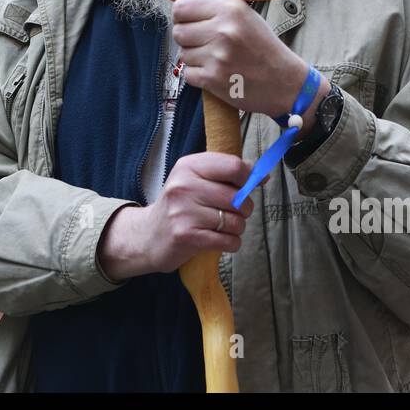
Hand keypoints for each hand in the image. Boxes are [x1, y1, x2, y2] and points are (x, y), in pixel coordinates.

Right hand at [99, 153, 255, 278]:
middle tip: (231, 212)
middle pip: (238, 197)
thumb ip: (225, 174)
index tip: (250, 185)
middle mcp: (184, 185)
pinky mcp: (186, 235)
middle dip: (244, 209)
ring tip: (221, 227)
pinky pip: (228, 240)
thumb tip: (262, 175)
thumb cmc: (179, 206)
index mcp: (189, 166)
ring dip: (236, 228)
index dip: (249, 178)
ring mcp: (183, 211)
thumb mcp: (195, 180)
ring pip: (235, 221)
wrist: (147, 236)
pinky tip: (218, 240)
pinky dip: (231, 243)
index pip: (233, 166)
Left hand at [166, 0, 324, 119]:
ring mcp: (217, 56)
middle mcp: (223, 30)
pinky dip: (198, 75)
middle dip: (189, 38)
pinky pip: (187, 74)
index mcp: (231, 8)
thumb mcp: (240, 13)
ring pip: (182, 53)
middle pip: (178, 31)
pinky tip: (217, 72)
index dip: (184, 16)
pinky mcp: (213, 79)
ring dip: (194, 57)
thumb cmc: (261, 44)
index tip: (195, 22)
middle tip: (208, 42)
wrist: (284, 81)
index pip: (181, 7)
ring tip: (216, 57)